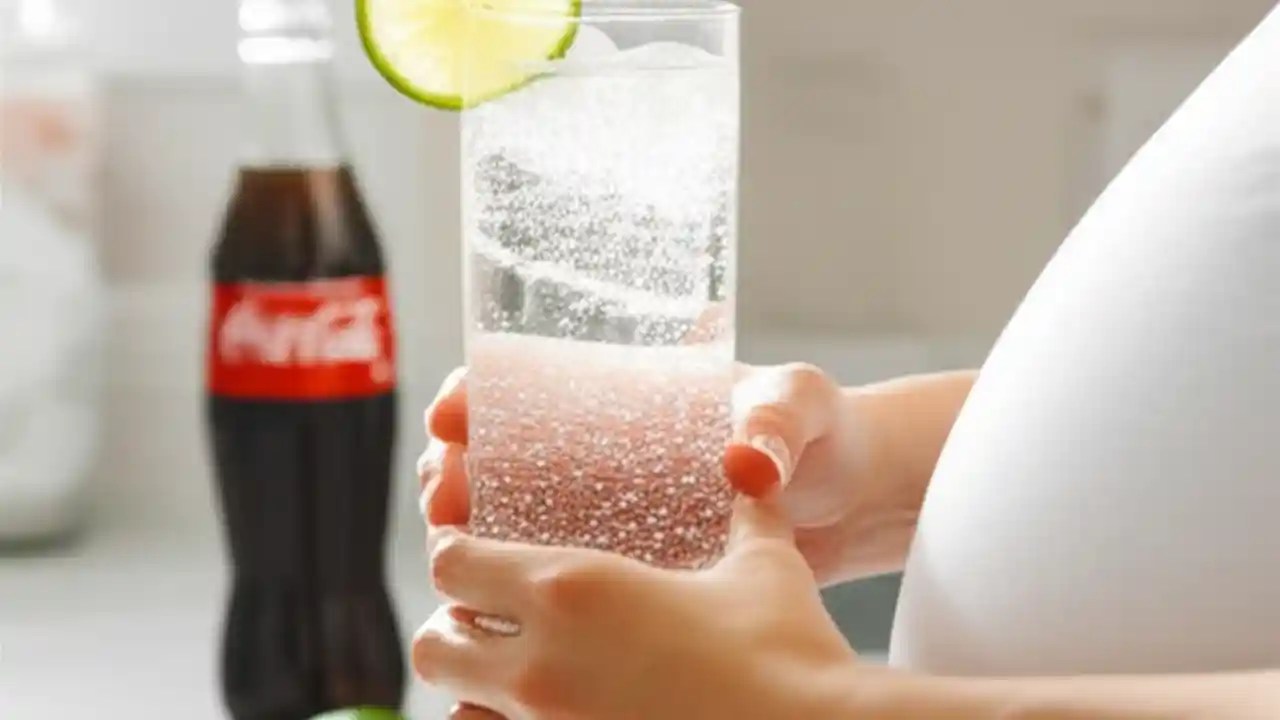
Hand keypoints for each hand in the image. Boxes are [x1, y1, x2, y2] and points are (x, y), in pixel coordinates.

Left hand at [415, 493, 857, 719]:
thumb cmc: (791, 651)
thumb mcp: (765, 565)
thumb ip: (750, 510)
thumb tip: (755, 471)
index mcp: (573, 590)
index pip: (453, 563)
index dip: (456, 551)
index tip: (471, 547)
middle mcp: (542, 664)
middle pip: (434, 643)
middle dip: (452, 625)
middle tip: (489, 615)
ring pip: (457, 708)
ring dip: (474, 686)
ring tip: (515, 673)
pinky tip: (551, 713)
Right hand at [421, 362, 901, 585]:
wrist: (858, 501)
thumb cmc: (826, 433)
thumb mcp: (800, 406)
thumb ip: (775, 421)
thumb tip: (747, 463)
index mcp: (629, 400)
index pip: (529, 386)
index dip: (477, 397)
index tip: (452, 417)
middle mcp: (606, 458)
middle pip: (499, 460)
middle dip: (455, 474)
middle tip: (446, 498)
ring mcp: (613, 518)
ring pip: (513, 527)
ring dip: (472, 541)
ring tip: (454, 560)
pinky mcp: (632, 574)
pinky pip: (560, 585)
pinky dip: (520, 599)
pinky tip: (497, 619)